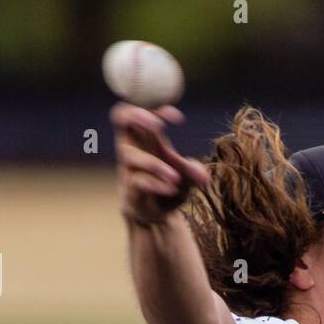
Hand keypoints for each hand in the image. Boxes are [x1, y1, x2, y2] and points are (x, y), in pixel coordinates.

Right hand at [110, 102, 210, 224]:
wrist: (156, 215)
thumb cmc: (168, 184)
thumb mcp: (186, 174)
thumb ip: (194, 170)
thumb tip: (203, 177)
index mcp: (145, 136)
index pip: (141, 109)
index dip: (155, 107)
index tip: (179, 119)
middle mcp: (132, 147)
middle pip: (120, 117)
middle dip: (138, 115)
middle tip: (159, 126)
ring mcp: (128, 167)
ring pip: (131, 156)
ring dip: (155, 165)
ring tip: (176, 178)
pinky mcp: (130, 188)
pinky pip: (138, 181)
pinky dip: (156, 184)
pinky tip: (172, 188)